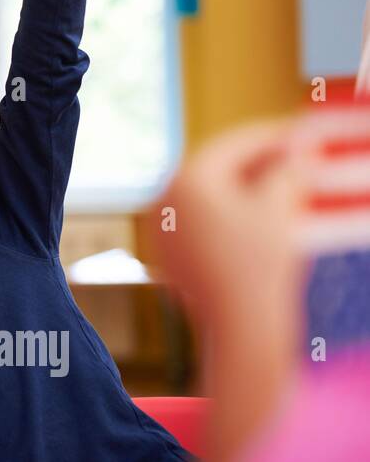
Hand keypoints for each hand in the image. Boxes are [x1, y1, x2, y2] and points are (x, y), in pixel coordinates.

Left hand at [156, 119, 302, 329]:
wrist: (239, 328)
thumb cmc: (259, 263)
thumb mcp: (279, 207)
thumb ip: (288, 169)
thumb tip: (301, 146)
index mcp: (185, 178)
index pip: (234, 144)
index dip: (273, 137)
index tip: (302, 133)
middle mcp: (163, 199)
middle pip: (219, 169)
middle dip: (260, 162)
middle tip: (298, 156)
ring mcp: (161, 229)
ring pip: (210, 197)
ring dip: (246, 188)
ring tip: (286, 186)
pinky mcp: (168, 256)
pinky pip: (202, 223)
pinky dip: (231, 215)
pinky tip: (261, 219)